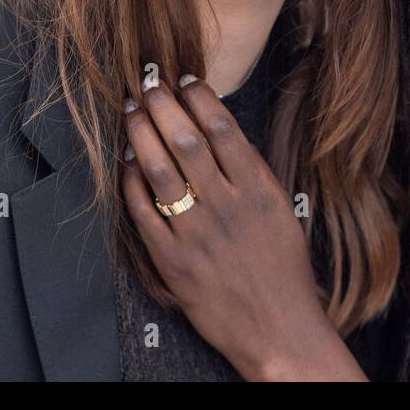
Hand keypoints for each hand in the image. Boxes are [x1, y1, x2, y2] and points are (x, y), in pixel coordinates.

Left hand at [119, 74, 365, 380]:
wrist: (278, 328)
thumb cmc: (282, 270)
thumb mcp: (280, 211)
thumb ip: (252, 172)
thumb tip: (219, 129)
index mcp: (259, 191)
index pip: (223, 128)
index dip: (198, 97)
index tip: (184, 80)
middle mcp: (228, 207)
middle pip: (186, 141)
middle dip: (162, 106)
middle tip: (148, 85)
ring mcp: (197, 235)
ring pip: (160, 170)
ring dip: (141, 134)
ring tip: (132, 112)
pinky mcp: (173, 262)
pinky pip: (143, 212)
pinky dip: (131, 182)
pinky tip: (127, 161)